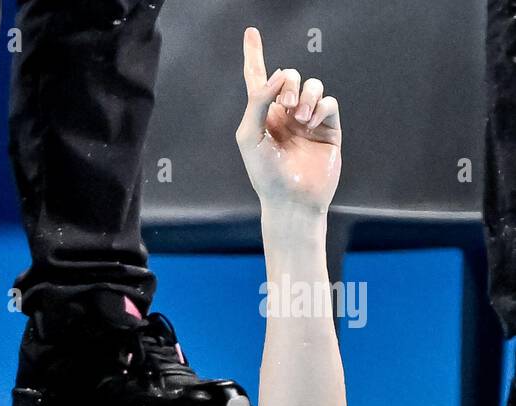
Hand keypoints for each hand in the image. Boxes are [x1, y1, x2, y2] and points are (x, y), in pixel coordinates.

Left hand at [236, 27, 341, 212]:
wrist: (292, 199)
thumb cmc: (265, 173)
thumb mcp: (250, 136)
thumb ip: (259, 101)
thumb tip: (282, 73)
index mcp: (261, 114)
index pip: (258, 78)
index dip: (254, 54)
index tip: (251, 32)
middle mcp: (284, 113)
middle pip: (290, 76)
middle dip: (289, 84)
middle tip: (286, 106)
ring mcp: (308, 120)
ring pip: (313, 86)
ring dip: (307, 96)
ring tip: (301, 118)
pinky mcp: (328, 128)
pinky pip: (329, 103)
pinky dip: (321, 107)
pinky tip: (312, 124)